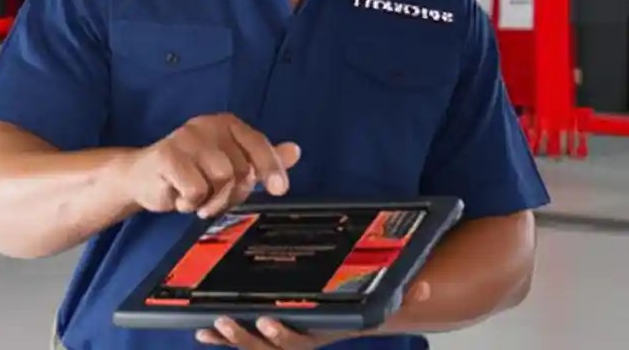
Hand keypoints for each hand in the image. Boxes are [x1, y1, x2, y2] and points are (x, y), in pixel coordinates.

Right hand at [124, 113, 300, 217]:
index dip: (271, 167)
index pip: (257, 143)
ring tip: (196, 197)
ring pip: (221, 180)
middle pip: (240, 168)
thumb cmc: (188, 172)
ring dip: (211, 200)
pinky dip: (190, 202)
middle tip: (213, 197)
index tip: (280, 189)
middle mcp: (206, 125)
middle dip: (231, 193)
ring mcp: (185, 138)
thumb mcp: (229, 165)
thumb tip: (295, 151)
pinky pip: (196, 190)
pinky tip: (179, 194)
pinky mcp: (167, 155)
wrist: (141, 178)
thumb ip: (261, 159)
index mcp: (225, 124)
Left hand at [195, 280, 432, 348]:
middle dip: (245, 339)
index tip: (266, 319)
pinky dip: (224, 337)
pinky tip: (202, 329)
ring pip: (254, 348)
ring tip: (210, 326)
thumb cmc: (372, 307)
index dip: (282, 334)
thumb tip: (425, 286)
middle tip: (224, 321)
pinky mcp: (269, 334)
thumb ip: (407, 294)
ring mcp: (282, 340)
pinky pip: (245, 340)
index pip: (301, 342)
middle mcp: (301, 342)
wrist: (364, 316)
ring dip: (230, 339)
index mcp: (324, 335)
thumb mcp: (391, 299)